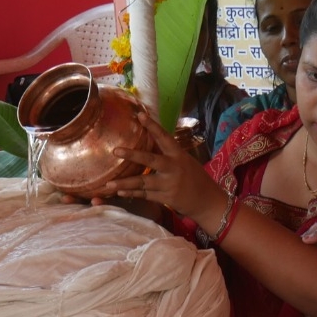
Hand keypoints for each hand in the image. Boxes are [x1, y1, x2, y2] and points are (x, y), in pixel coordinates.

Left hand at [97, 112, 224, 223]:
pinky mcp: (166, 198)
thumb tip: (149, 142)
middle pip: (150, 160)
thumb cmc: (196, 179)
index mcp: (179, 156)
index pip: (164, 138)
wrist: (208, 202)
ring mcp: (169, 184)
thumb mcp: (186, 162)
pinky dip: (132, 194)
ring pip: (143, 182)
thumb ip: (168, 154)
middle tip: (115, 151)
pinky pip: (145, 195)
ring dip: (125, 183)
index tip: (140, 115)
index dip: (153, 126)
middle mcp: (173, 168)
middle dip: (132, 155)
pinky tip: (120, 192)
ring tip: (108, 184)